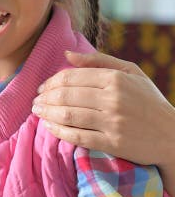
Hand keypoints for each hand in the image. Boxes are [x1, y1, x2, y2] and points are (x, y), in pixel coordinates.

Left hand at [33, 51, 174, 166]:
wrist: (173, 135)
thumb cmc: (148, 101)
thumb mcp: (130, 73)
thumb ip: (97, 61)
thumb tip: (66, 53)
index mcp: (115, 79)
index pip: (71, 77)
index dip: (50, 82)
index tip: (41, 88)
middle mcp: (113, 99)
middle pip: (66, 96)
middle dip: (45, 98)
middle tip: (35, 101)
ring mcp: (113, 122)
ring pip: (68, 115)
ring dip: (47, 113)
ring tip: (38, 112)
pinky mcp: (113, 143)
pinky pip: (78, 136)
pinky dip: (59, 131)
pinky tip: (50, 127)